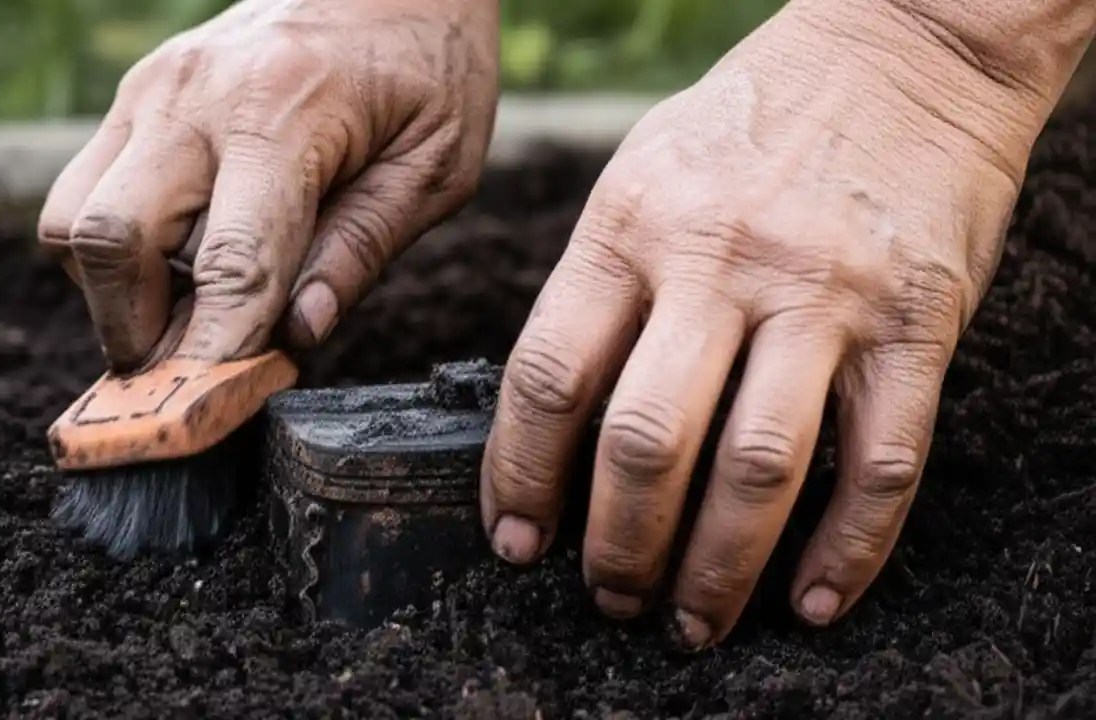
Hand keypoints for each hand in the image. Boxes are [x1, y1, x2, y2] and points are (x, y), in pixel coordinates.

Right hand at [38, 0, 497, 370]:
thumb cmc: (428, 60)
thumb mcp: (435, 162)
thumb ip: (364, 249)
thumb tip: (297, 337)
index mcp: (284, 113)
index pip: (232, 265)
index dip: (216, 356)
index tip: (209, 416)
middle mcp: (196, 97)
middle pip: (111, 243)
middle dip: (137, 331)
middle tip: (189, 370)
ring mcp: (154, 89)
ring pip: (75, 220)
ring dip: (117, 291)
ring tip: (188, 313)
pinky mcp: (139, 92)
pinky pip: (86, 188)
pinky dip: (118, 248)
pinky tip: (183, 260)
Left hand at [480, 0, 1060, 647]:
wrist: (905, 46)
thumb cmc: (753, 119)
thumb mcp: (642, 173)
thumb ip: (600, 283)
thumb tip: (554, 412)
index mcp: (630, 224)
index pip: (548, 375)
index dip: (520, 476)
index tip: (515, 539)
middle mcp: (717, 261)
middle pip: (644, 440)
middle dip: (616, 546)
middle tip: (608, 598)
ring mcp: (822, 293)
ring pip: (756, 467)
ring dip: (717, 570)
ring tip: (693, 622)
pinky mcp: (916, 321)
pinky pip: (881, 460)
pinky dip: (848, 550)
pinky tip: (813, 600)